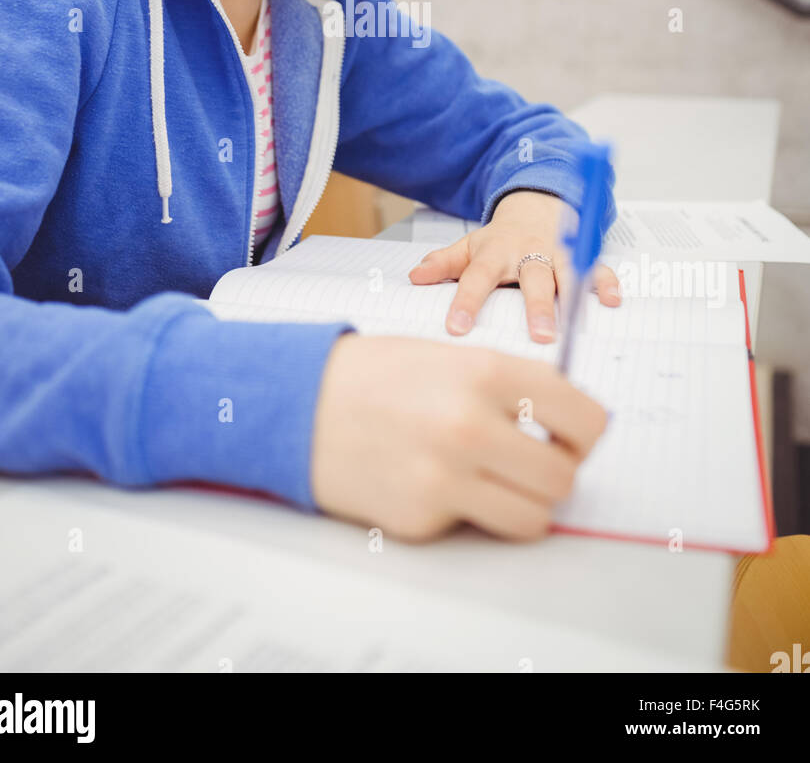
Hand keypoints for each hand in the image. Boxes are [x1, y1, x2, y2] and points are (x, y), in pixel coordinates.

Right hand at [311, 333, 608, 541]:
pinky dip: (465, 512)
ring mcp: (445, 478)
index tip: (573, 438)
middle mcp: (471, 425)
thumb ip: (512, 386)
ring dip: (523, 503)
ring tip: (493, 479)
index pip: (583, 419)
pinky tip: (432, 480)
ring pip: (533, 518)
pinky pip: (474, 527)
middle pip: (563, 478)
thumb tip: (569, 426)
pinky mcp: (421, 519)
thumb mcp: (451, 355)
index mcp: (486, 372)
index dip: (586, 434)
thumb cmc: (375, 374)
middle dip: (555, 474)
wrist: (296, 402)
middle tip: (533, 463)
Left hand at [407, 190, 620, 341]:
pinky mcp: (581, 256)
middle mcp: (528, 253)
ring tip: (578, 325)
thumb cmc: (501, 238)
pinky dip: (606, 283)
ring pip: (567, 275)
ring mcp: (557, 254)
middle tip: (540, 337)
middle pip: (532, 279)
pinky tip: (612, 301)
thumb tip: (414, 277)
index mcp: (495, 254)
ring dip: (573, 298)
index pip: (477, 279)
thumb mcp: (469, 246)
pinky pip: (596, 269)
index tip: (457, 328)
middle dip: (537, 307)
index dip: (467, 303)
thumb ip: (444, 263)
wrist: (536, 204)